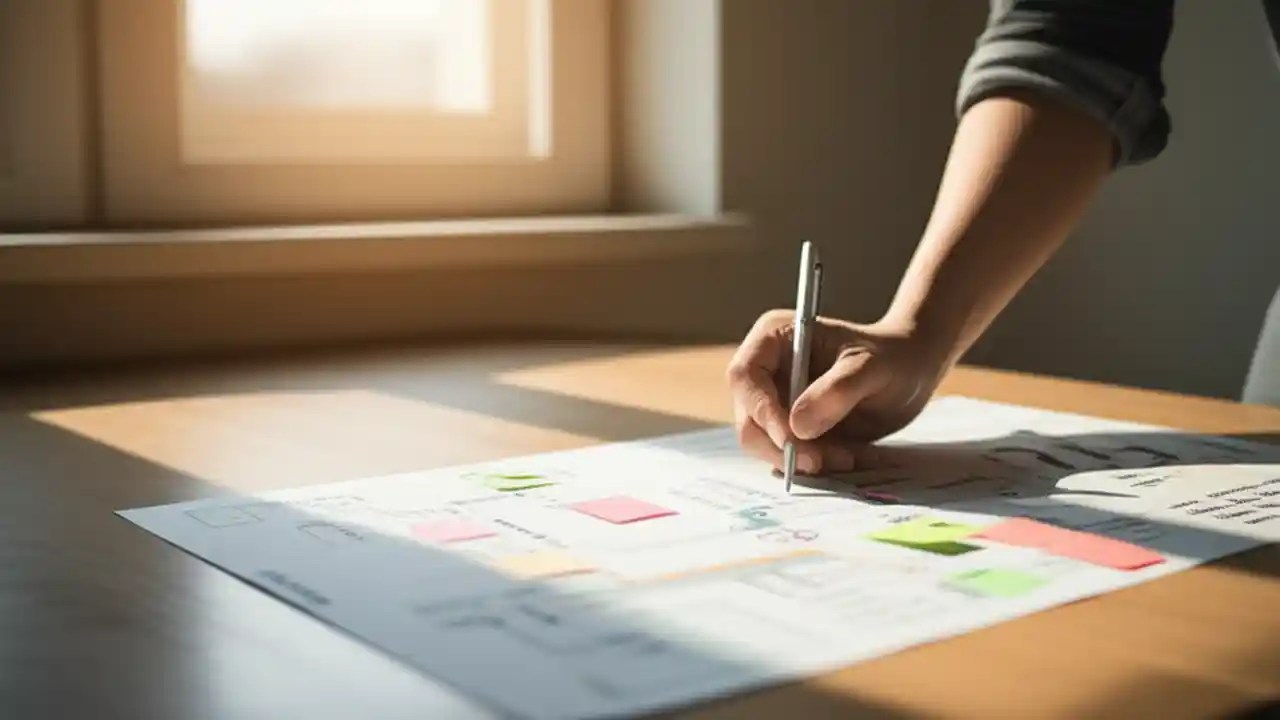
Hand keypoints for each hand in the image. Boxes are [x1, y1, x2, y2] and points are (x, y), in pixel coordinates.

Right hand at [727, 310, 948, 474]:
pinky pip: (786, 455)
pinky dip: (811, 463)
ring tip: (845, 456)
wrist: (910, 373)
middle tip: (819, 461)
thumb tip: (797, 426)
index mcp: (774, 338)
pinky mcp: (788, 428)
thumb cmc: (892, 358)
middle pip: (748, 417)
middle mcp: (765, 370)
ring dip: (799, 458)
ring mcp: (774, 401)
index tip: (789, 439)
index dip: (760, 409)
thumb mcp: (872, 367)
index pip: (745, 376)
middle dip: (781, 444)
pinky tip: (844, 456)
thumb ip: (837, 390)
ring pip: (764, 443)